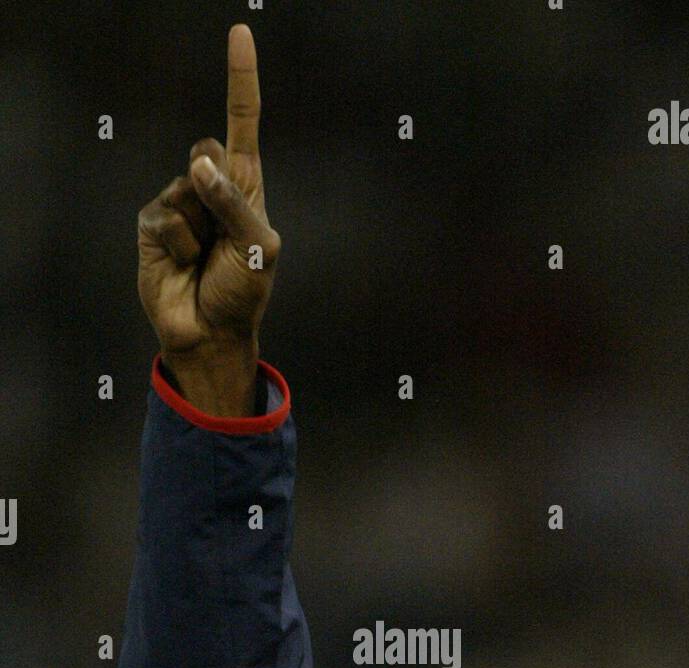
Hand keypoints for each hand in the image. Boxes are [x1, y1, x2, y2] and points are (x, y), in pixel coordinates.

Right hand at [137, 25, 279, 409]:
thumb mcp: (257, 248)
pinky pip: (166, 218)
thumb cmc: (241, 292)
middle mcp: (211, 186)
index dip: (240, 78)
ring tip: (204, 260)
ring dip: (200, 231)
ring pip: (186, 189)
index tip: (239, 33)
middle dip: (219, 188)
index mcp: (245, 185)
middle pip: (208, 150)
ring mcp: (179, 202)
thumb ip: (234, 202)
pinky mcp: (151, 223)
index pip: (242, 121)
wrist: (210, 334)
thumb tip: (199, 162)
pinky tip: (183, 265)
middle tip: (224, 237)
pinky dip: (179, 246)